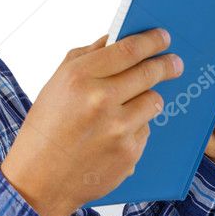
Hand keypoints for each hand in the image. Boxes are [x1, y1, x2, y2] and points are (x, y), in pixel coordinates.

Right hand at [0, 27, 183, 215]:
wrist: (39, 179)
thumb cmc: (46, 127)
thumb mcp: (57, 82)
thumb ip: (87, 56)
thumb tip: (117, 38)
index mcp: (79, 76)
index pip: (128, 49)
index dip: (151, 40)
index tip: (164, 36)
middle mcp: (101, 100)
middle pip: (149, 72)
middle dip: (167, 65)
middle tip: (175, 63)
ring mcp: (118, 128)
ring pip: (153, 100)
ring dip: (148, 97)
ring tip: (133, 103)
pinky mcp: (129, 153)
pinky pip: (146, 128)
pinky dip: (136, 127)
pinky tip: (115, 133)